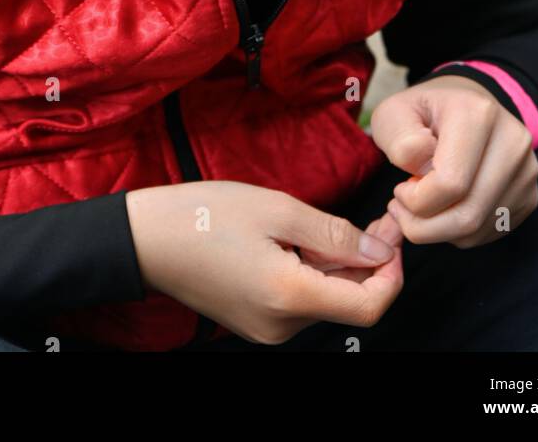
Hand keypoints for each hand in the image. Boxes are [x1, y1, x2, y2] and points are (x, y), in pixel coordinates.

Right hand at [125, 180, 403, 345]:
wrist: (145, 239)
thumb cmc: (204, 215)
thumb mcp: (276, 208)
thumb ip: (334, 234)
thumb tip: (380, 251)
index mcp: (289, 297)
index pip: (370, 307)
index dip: (392, 274)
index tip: (392, 235)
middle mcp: (281, 326)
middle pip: (350, 304)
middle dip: (370, 263)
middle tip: (376, 218)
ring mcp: (267, 329)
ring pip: (326, 301)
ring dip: (342, 266)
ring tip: (331, 223)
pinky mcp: (255, 322)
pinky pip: (301, 301)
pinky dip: (315, 273)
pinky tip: (304, 240)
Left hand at [369, 74, 537, 247]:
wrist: (464, 108)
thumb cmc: (424, 114)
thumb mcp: (394, 113)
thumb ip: (398, 140)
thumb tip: (420, 169)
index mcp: (478, 114)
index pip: (450, 183)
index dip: (415, 200)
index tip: (400, 190)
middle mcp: (513, 142)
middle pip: (468, 215)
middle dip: (424, 226)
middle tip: (403, 210)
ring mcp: (526, 171)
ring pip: (478, 229)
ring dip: (439, 230)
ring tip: (422, 206)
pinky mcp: (530, 195)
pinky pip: (490, 233)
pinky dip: (459, 233)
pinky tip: (445, 208)